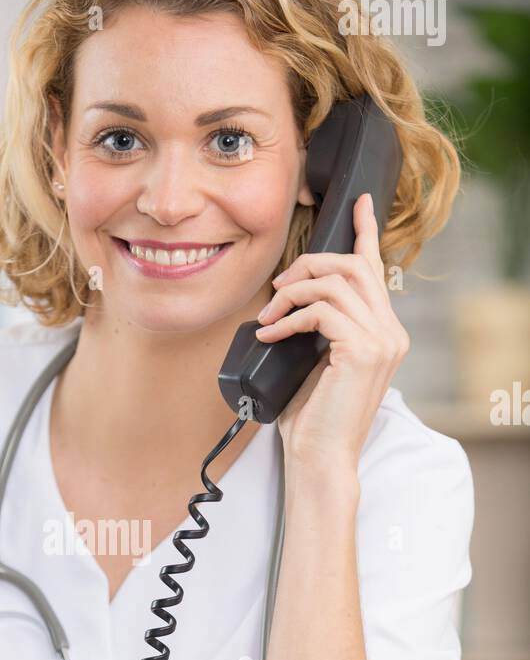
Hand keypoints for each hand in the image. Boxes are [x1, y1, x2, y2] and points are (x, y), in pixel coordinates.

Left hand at [253, 193, 408, 476]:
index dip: (365, 230)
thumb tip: (287, 296)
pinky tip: (270, 333)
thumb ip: (316, 327)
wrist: (318, 458)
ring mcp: (381, 340)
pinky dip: (289, 317)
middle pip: (353, 265)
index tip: (359, 201)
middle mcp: (390, 332)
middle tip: (277, 289)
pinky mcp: (362, 351)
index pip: (376, 269)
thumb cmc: (311, 418)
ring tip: (269, 316)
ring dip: (293, 292)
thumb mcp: (313, 360)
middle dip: (308, 266)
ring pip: (336, 282)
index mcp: (383, 331)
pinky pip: (321, 310)